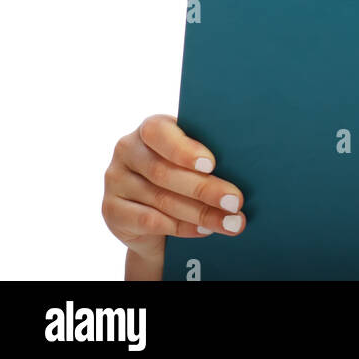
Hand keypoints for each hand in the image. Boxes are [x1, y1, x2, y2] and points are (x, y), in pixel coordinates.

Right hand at [102, 114, 246, 274]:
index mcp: (150, 128)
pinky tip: (204, 230)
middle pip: (165, 172)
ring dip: (201, 213)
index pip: (159, 132)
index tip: (212, 164)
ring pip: (161, 199)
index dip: (184, 149)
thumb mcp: (193, 159)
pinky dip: (182, 227)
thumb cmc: (185, 173)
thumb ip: (207, 157)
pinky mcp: (111, 210)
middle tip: (235, 201)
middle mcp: (127, 150)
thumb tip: (247, 163)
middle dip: (205, 189)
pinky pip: (149, 221)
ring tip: (230, 221)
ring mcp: (115, 180)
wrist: (154, 215)